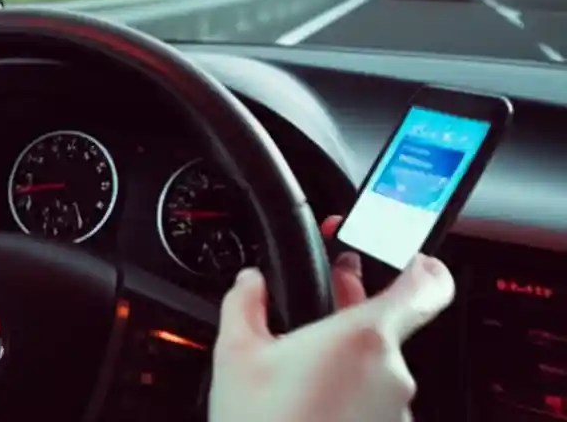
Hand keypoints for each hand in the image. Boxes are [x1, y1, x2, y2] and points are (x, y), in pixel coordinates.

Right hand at [209, 216, 454, 421]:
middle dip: (353, 318)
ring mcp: (394, 413)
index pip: (427, 285)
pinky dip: (347, 401)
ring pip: (377, 372)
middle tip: (320, 309)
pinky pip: (373, 408)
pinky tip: (307, 406)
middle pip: (388, 329)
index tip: (407, 256)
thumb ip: (246, 301)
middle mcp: (392, 374)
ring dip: (347, 365)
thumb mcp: (235, 353)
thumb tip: (250, 283)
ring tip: (299, 374)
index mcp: (364, 337)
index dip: (422, 264)